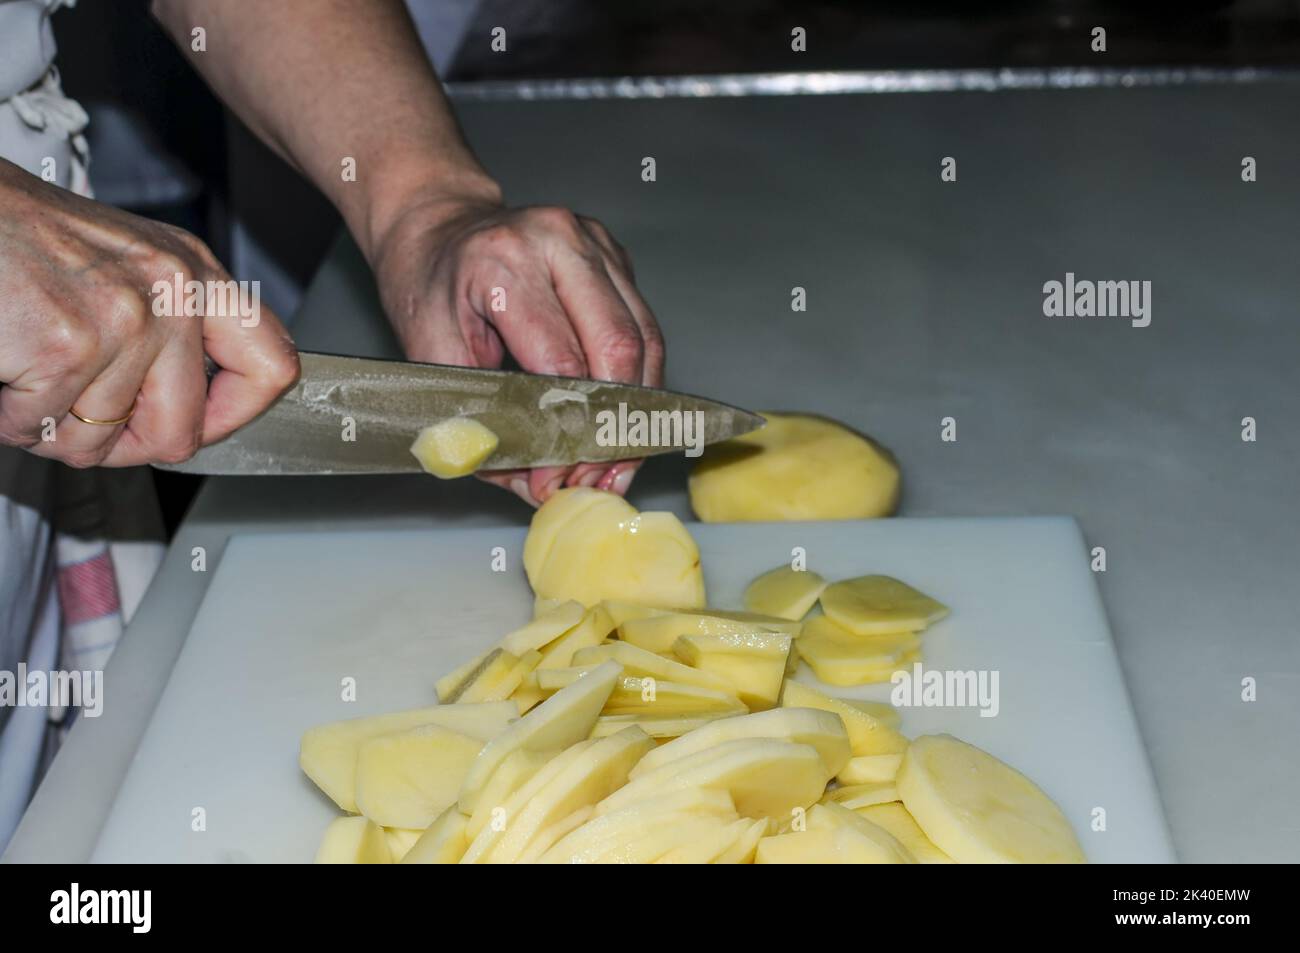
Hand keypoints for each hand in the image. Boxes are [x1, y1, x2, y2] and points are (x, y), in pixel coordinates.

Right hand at [0, 159, 298, 466]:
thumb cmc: (26, 236)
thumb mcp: (131, 267)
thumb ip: (174, 330)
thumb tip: (195, 410)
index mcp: (195, 274)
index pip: (273, 367)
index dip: (234, 416)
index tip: (198, 425)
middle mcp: (174, 294)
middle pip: (181, 433)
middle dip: (121, 445)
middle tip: (82, 421)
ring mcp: (127, 321)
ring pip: (99, 441)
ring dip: (51, 428)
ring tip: (30, 378)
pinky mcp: (69, 346)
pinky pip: (43, 429)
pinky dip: (11, 419)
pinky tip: (7, 375)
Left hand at [370, 194, 665, 505]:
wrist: (437, 224)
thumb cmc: (429, 284)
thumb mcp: (429, 355)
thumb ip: (477, 423)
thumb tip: (532, 485)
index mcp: (504, 261)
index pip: (561, 364)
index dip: (564, 434)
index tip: (555, 480)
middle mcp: (560, 241)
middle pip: (618, 350)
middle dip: (613, 428)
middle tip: (597, 478)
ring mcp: (596, 244)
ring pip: (645, 341)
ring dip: (636, 412)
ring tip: (614, 461)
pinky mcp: (616, 256)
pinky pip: (645, 328)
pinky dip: (638, 382)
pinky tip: (617, 419)